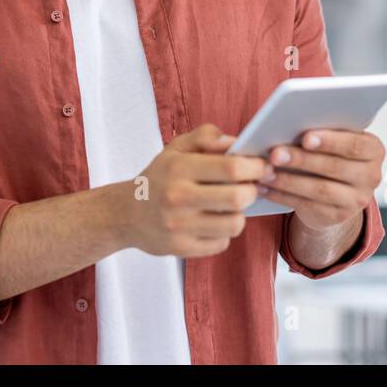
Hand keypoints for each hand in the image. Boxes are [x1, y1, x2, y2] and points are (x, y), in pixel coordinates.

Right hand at [125, 123, 267, 257]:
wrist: (125, 214)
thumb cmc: (158, 178)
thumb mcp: (175, 149)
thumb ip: (205, 137)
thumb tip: (235, 142)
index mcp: (179, 168)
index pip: (231, 168)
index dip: (255, 167)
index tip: (261, 167)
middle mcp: (178, 197)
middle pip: (238, 198)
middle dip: (252, 191)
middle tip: (248, 188)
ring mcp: (180, 226)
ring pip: (235, 224)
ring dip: (239, 214)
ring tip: (229, 207)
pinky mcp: (182, 248)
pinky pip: (222, 243)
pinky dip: (223, 233)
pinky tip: (212, 223)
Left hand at [257, 128, 384, 231]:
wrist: (338, 191)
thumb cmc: (331, 152)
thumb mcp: (333, 139)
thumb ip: (321, 131)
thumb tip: (288, 124)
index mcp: (374, 149)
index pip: (355, 144)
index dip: (330, 141)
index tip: (305, 137)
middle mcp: (371, 175)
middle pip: (334, 167)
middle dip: (301, 160)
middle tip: (274, 154)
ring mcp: (357, 200)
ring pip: (320, 189)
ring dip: (288, 181)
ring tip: (265, 172)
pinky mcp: (339, 216)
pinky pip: (308, 206)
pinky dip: (283, 196)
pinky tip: (265, 188)